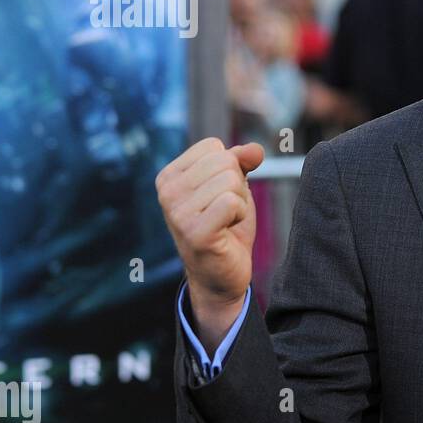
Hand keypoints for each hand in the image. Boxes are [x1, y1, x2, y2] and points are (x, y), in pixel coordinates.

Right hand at [156, 138, 264, 344]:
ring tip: (225, 222)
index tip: (219, 196)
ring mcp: (177, 212)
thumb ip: (241, 162)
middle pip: (224, 162)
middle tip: (225, 213)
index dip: (229, 170)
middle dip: (237, 187)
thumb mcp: (234, 187)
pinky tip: (227, 231)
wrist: (221, 275)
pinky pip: (232, 202)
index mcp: (169, 175)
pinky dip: (240, 215)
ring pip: (231, 181)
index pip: (214, 147)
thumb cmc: (226, 227)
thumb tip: (255, 149)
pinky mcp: (193, 231)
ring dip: (240, 203)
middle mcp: (167, 191)